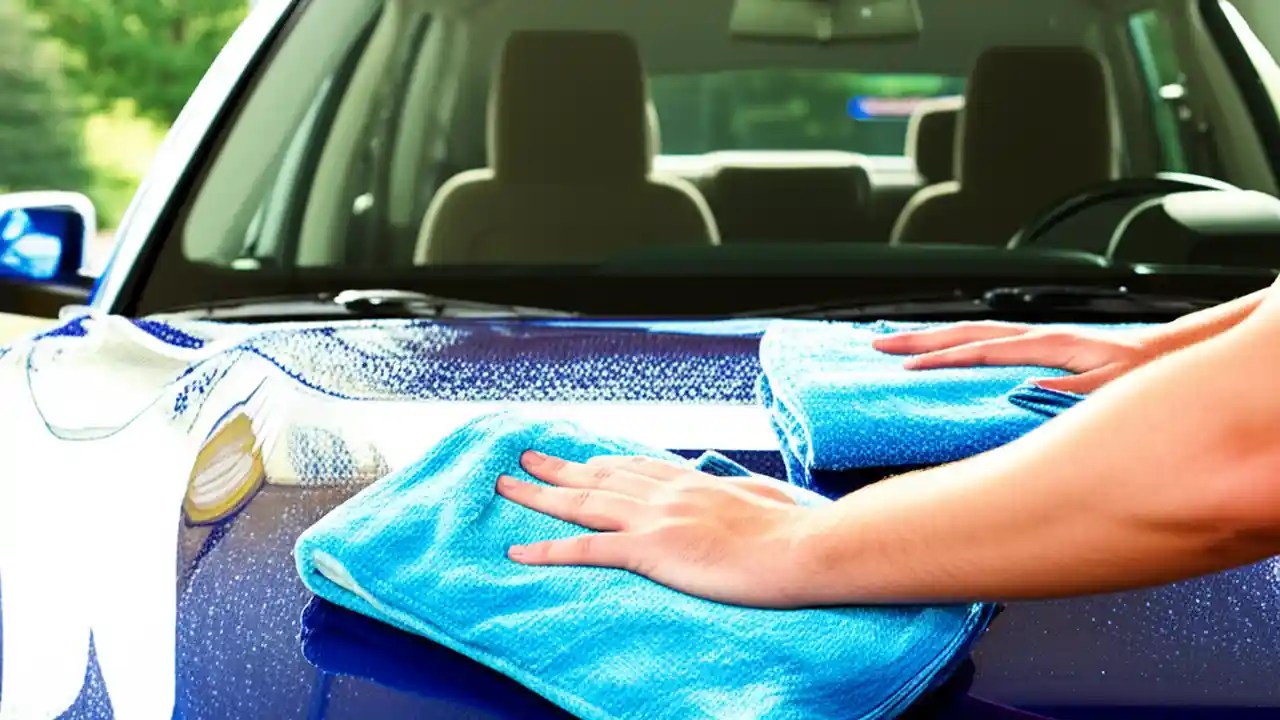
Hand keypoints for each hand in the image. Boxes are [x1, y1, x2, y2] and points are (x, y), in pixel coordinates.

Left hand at [497, 451, 813, 607]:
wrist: (801, 547)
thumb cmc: (794, 529)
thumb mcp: (766, 500)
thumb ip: (746, 494)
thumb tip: (751, 493)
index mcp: (692, 482)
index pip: (634, 468)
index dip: (599, 463)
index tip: (576, 459)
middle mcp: (666, 492)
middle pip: (598, 477)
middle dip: (556, 469)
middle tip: (524, 458)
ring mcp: (655, 518)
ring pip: (581, 503)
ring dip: (538, 495)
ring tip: (506, 487)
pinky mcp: (651, 548)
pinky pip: (587, 548)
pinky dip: (548, 549)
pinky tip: (519, 549)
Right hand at [871, 322, 1159, 393]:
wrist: (1157, 360)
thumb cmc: (1137, 377)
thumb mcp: (1112, 387)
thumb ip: (1073, 387)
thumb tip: (1028, 387)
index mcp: (1045, 344)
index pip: (982, 349)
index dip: (943, 358)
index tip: (908, 369)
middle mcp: (1032, 337)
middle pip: (963, 332)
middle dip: (918, 340)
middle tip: (878, 346)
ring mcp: (1028, 341)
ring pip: (967, 333)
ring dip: (928, 338)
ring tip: (890, 344)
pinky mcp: (1029, 350)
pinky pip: (980, 343)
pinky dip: (950, 344)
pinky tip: (933, 354)